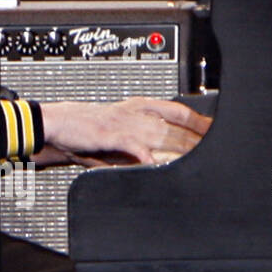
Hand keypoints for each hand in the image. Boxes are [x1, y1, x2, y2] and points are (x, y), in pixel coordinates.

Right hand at [34, 97, 210, 167]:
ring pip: (162, 134)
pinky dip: (146, 155)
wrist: (55, 123)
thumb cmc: (84, 130)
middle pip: (176, 126)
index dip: (200, 122)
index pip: (178, 111)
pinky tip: (157, 165)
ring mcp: (124, 122)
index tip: (215, 132)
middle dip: (196, 140)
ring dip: (181, 149)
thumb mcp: (118, 134)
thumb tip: (161, 159)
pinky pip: (134, 144)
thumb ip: (140, 145)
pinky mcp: (110, 134)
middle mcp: (135, 111)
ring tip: (197, 160)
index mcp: (139, 106)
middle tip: (216, 151)